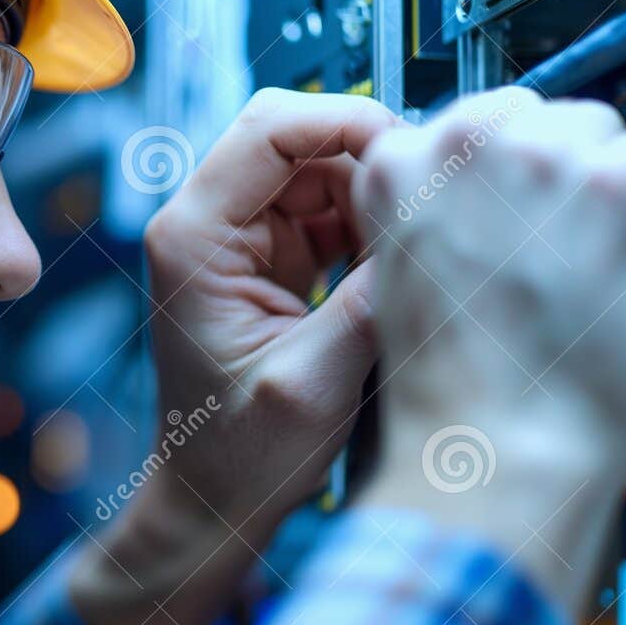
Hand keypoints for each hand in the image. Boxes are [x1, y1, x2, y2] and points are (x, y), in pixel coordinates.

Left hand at [140, 89, 399, 529]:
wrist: (214, 502)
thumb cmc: (241, 457)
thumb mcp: (316, 382)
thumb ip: (369, 299)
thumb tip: (432, 223)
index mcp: (193, 238)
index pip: (270, 128)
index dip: (349, 122)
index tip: (414, 153)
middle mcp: (207, 224)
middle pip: (300, 135)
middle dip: (372, 157)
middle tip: (429, 202)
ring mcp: (241, 239)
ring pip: (325, 168)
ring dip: (378, 196)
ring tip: (418, 246)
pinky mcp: (273, 260)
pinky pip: (333, 209)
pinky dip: (372, 227)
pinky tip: (400, 266)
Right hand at [353, 89, 625, 618]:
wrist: (495, 453)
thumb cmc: (447, 402)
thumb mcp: (405, 288)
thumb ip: (437, 228)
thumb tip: (495, 214)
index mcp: (393, 174)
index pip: (456, 130)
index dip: (495, 174)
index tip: (517, 207)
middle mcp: (462, 148)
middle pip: (531, 116)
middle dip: (553, 171)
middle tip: (571, 237)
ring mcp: (544, 158)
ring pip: (597, 129)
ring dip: (607, 183)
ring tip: (614, 255)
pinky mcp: (620, 183)